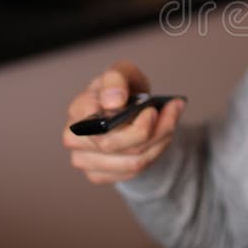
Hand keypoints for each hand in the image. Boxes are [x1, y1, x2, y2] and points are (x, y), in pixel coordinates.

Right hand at [63, 61, 183, 183]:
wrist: (126, 109)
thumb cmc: (121, 89)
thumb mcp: (122, 72)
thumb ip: (115, 79)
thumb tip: (113, 102)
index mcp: (78, 109)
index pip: (95, 123)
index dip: (123, 120)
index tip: (151, 109)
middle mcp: (74, 137)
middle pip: (113, 145)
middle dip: (149, 131)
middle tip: (172, 111)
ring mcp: (84, 160)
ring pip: (131, 161)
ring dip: (159, 141)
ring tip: (173, 120)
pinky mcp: (98, 175)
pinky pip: (134, 171)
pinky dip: (156, 152)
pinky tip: (164, 135)